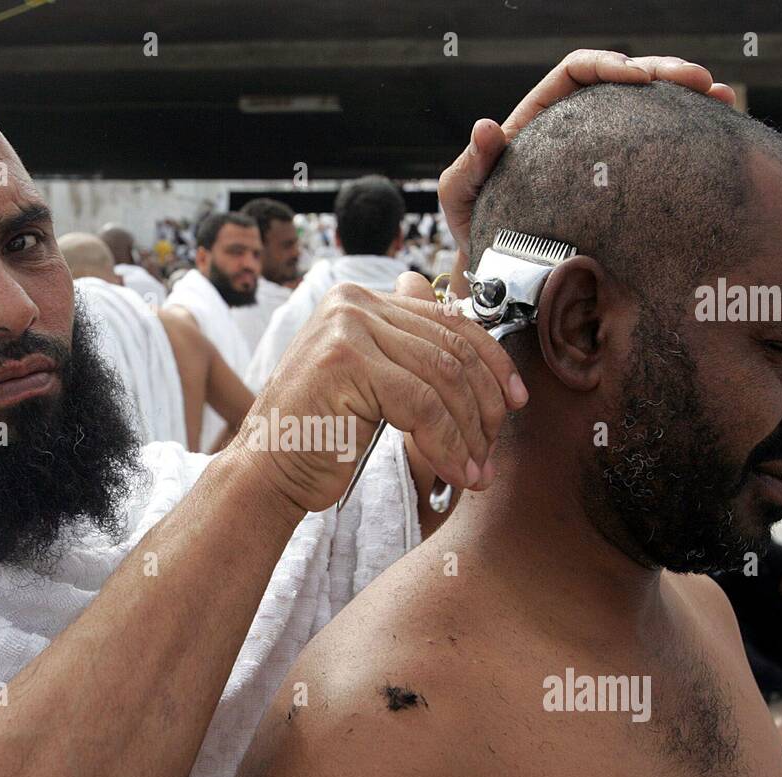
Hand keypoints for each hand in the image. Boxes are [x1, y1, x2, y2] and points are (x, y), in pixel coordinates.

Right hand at [228, 280, 526, 513]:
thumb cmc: (316, 436)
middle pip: (451, 348)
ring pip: (442, 378)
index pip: (448, 320)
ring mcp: (345, 327)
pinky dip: (448, 444)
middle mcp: (350, 302)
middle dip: (483, 405)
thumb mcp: (370, 384)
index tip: (515, 400)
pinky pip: (422, 405)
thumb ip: (409, 353)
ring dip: (469, 432)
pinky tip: (455, 472)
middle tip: (492, 449)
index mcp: (357, 299)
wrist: (266, 472)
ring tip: (475, 469)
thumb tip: (468, 329)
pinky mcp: (345, 362)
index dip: (492, 362)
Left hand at [439, 50, 736, 268]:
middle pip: (624, 80)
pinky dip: (690, 138)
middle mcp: (576, 125)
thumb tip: (487, 128)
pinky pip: (659, 148)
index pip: (577, 72)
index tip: (636, 78)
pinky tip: (724, 132)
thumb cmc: (476, 228)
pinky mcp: (624, 178)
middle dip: (665, 71)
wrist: (497, 270)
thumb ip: (469, 165)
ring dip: (688, 97)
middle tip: (701, 80)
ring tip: (722, 98)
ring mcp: (604, 150)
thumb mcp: (462, 198)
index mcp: (541, 118)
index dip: (608, 65)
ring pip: (650, 108)